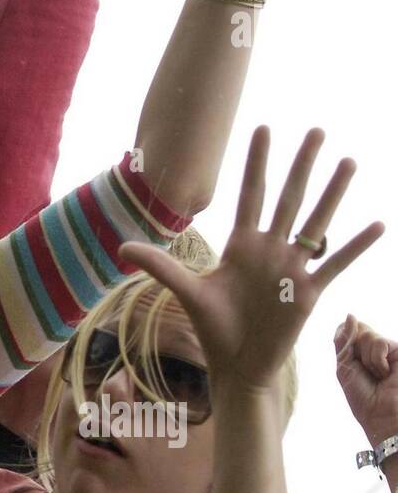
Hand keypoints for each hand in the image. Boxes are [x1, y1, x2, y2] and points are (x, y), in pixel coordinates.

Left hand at [119, 127, 384, 394]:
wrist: (237, 365)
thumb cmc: (214, 328)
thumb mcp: (187, 291)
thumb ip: (160, 265)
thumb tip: (120, 248)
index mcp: (242, 244)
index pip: (251, 193)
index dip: (256, 162)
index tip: (264, 127)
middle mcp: (271, 249)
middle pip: (288, 197)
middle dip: (301, 164)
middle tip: (316, 130)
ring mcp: (292, 268)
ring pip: (316, 221)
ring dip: (333, 193)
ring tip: (349, 161)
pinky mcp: (309, 292)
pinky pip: (336, 263)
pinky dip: (356, 245)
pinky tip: (378, 224)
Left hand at [334, 314, 397, 446]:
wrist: (382, 416)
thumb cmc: (363, 396)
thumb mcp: (345, 367)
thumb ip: (345, 341)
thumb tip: (351, 315)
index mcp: (358, 352)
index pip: (346, 329)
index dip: (344, 339)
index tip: (349, 362)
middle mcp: (373, 348)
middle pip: (356, 329)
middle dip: (355, 352)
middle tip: (364, 373)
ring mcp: (388, 349)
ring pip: (366, 335)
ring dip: (366, 360)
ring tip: (377, 376)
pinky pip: (379, 343)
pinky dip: (377, 361)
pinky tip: (385, 373)